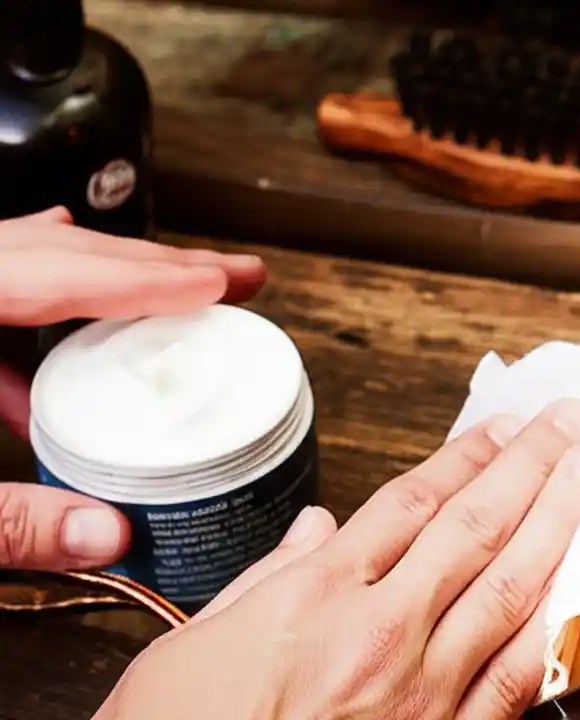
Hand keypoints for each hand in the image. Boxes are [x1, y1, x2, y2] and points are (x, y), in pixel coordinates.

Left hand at [0, 207, 267, 570]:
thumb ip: (9, 522)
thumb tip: (105, 536)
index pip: (53, 274)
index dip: (142, 279)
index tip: (215, 285)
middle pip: (58, 255)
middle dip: (153, 266)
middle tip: (236, 278)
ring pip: (32, 259)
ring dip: (108, 279)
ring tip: (182, 293)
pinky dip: (41, 301)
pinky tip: (64, 331)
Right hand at [95, 399, 579, 719]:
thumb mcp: (194, 644)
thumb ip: (266, 579)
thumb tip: (315, 529)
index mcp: (316, 598)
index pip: (413, 502)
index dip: (467, 455)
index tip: (502, 425)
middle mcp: (380, 635)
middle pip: (476, 527)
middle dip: (533, 464)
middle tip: (573, 421)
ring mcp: (423, 690)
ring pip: (510, 586)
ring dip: (560, 521)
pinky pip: (518, 674)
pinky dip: (553, 621)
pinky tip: (579, 581)